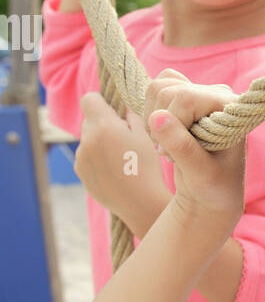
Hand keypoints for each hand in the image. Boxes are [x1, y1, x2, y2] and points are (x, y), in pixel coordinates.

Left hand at [75, 92, 166, 222]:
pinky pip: (86, 156)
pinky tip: (114, 170)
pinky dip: (97, 159)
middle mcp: (87, 140)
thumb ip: (130, 116)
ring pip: (88, 139)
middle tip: (123, 138)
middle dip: (102, 124)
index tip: (111, 111)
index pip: (89, 99)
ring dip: (99, 142)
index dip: (100, 102)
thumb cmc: (147, 166)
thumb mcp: (145, 135)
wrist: (140, 202)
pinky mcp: (80, 172)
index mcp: (103, 126)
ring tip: (120, 158)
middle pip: (89, 120)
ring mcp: (81, 157)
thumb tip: (122, 108)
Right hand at [143, 69, 245, 225]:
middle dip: (160, 125)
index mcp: (230, 107)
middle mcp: (217, 94)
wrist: (211, 194)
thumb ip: (182, 147)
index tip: (174, 155)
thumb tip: (157, 117)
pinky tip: (164, 137)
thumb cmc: (215, 187)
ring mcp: (199, 93)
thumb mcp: (200, 173)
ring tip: (168, 146)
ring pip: (158, 87)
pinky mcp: (184, 98)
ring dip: (153, 120)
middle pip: (167, 90)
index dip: (172, 124)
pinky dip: (150, 114)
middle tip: (170, 153)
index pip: (186, 98)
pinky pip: (155, 91)